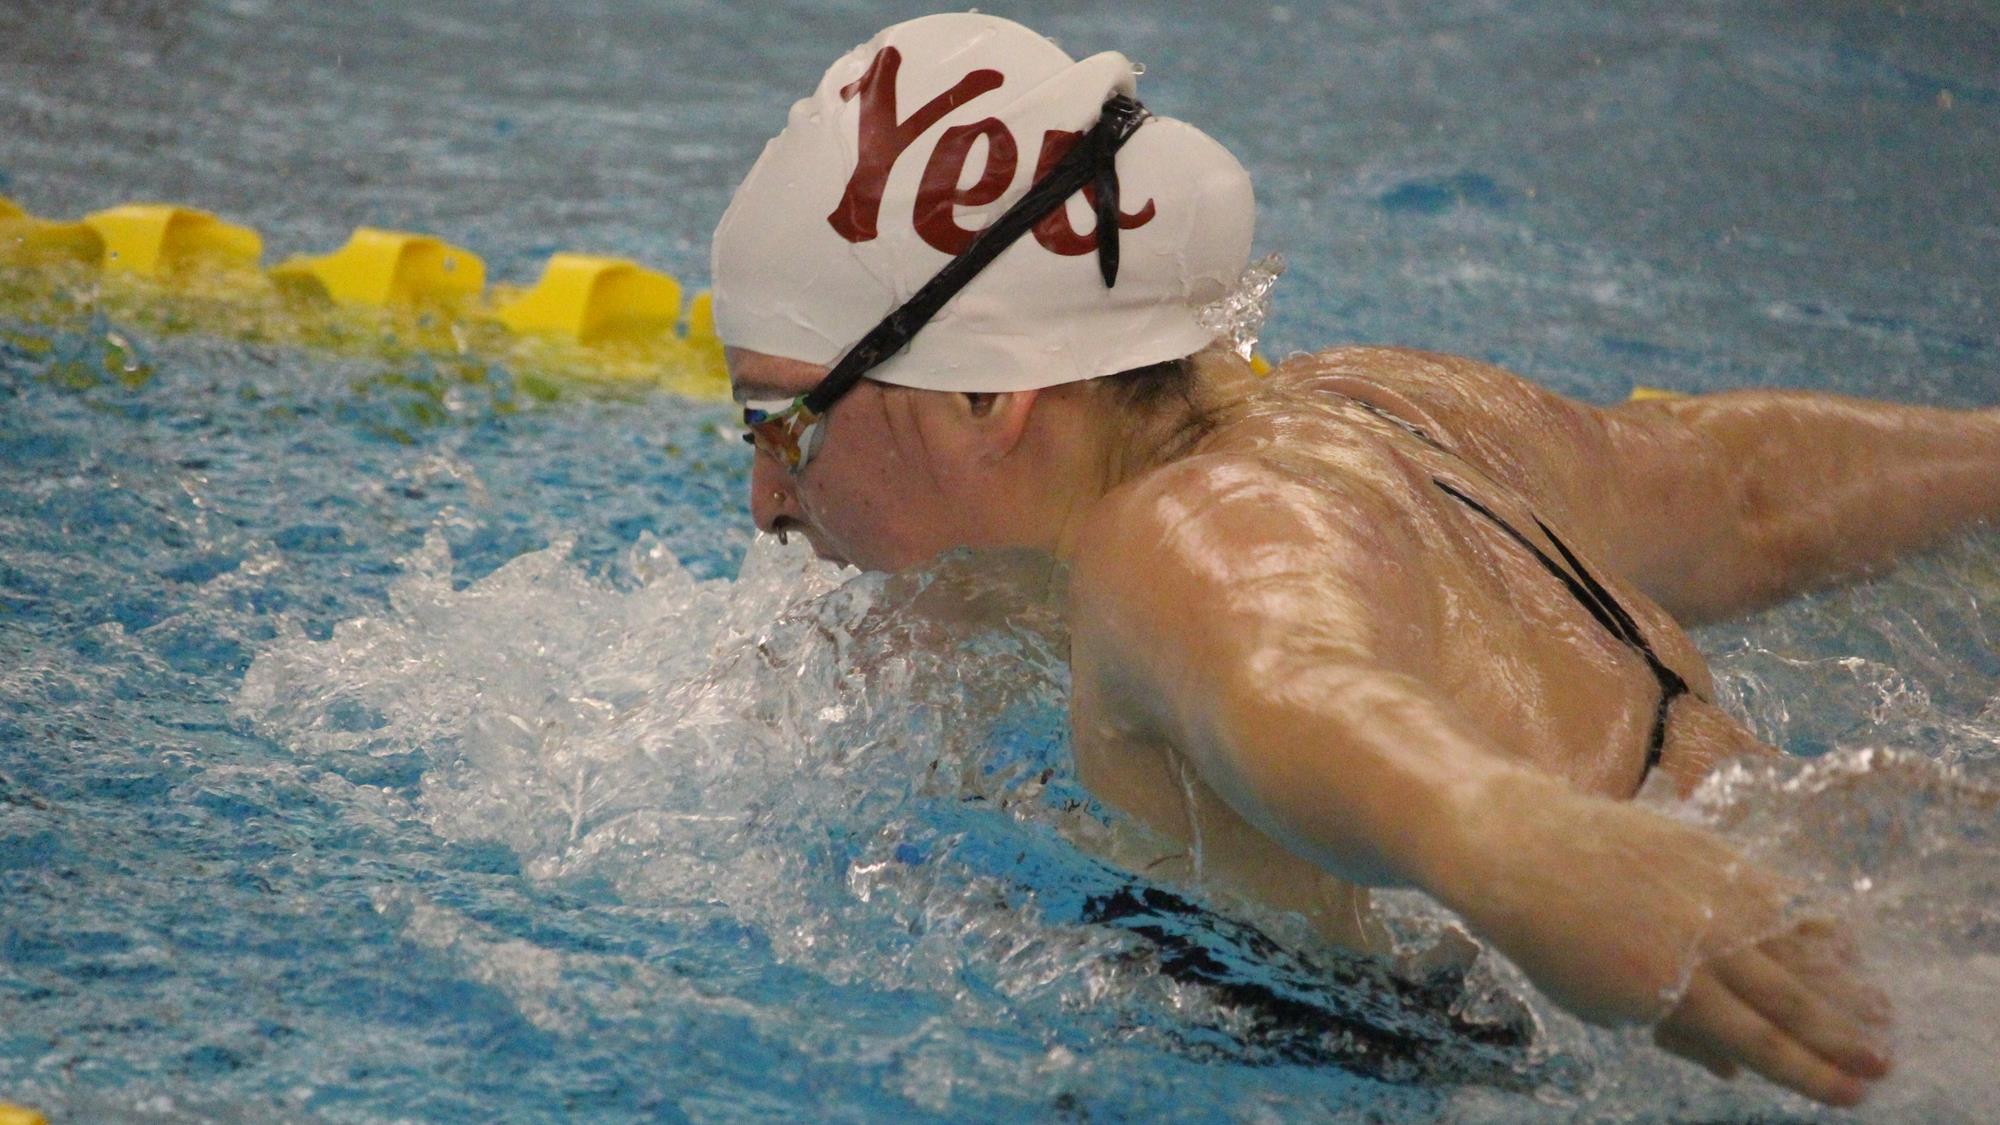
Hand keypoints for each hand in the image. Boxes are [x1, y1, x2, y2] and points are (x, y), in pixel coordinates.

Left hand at [1448, 777, 1892, 1105]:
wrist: (1520, 846)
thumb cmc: (1549, 936)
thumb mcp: (1598, 1003)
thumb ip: (1670, 1030)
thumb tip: (1731, 1067)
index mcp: (1671, 991)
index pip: (1758, 1043)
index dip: (1809, 1073)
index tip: (1853, 1095)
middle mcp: (1701, 942)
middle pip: (1789, 999)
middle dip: (1841, 1036)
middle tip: (1884, 1062)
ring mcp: (1712, 892)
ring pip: (1794, 944)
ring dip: (1842, 981)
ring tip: (1879, 1010)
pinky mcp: (1712, 851)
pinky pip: (1777, 892)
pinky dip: (1813, 920)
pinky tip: (1842, 940)